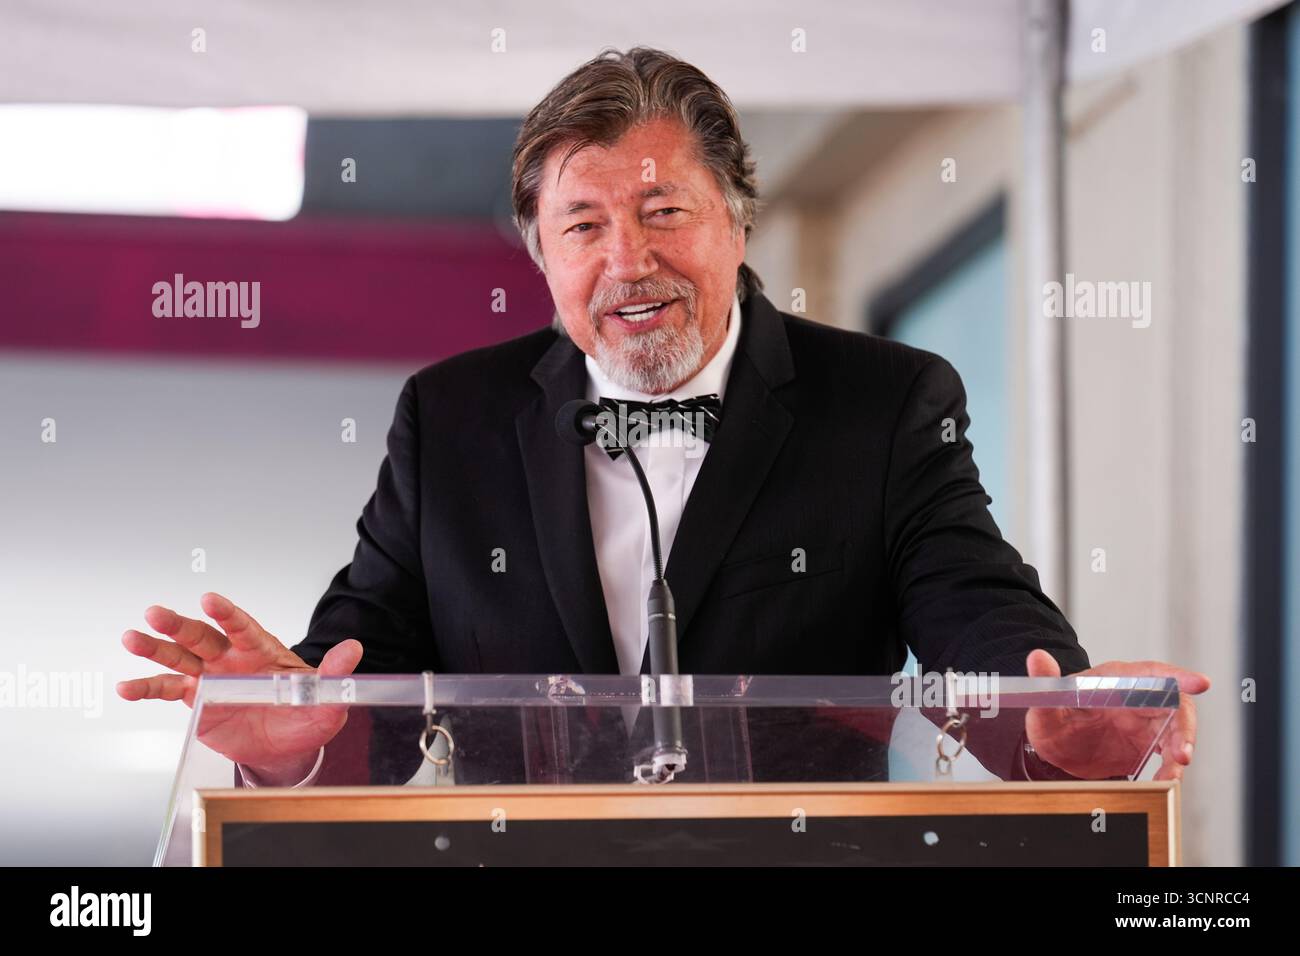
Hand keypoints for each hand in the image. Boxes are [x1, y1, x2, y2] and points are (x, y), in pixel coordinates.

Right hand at [117, 592, 362, 772]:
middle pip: (203, 636)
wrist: (288, 745)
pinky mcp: (196, 699)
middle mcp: (233, 658)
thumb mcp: (328, 699)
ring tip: (131, 639)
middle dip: (179, 624)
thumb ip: (335, 675)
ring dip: (155, 648)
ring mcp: (211, 676)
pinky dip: (147, 688)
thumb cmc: (308, 715)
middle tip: (156, 613)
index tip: (210, 599)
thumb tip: (354, 648)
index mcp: (263, 651)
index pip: (244, 627)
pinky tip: (127, 687)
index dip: (228, 614)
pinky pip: (168, 690)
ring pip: (179, 656)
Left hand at [1024, 649, 1208, 780]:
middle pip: (1174, 706)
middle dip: (1184, 728)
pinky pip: (1167, 755)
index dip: (1177, 677)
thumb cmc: (1051, 717)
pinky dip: (1170, 768)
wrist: (1053, 749)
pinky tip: (1164, 781)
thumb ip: (1044, 681)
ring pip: (1176, 732)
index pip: (1151, 673)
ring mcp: (1144, 722)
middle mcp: (1137, 697)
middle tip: (1182, 754)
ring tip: (1170, 776)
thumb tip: (1037, 657)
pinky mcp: (1146, 745)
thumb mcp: (1044, 701)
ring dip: (1180, 752)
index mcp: (1116, 679)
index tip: (1200, 683)